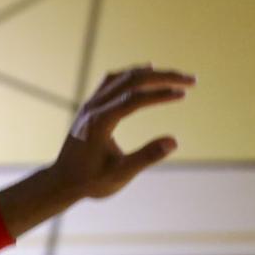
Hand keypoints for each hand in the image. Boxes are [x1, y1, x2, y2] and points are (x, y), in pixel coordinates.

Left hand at [49, 64, 195, 201]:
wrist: (62, 182)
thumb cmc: (90, 181)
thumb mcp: (120, 175)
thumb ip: (145, 157)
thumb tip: (174, 141)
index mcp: (100, 123)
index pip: (134, 98)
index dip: (161, 94)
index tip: (184, 94)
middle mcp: (93, 108)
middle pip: (132, 80)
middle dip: (164, 77)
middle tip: (192, 80)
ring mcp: (90, 105)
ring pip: (123, 76)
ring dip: (152, 73)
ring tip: (176, 77)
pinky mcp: (90, 106)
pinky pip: (112, 80)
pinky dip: (132, 74)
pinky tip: (146, 72)